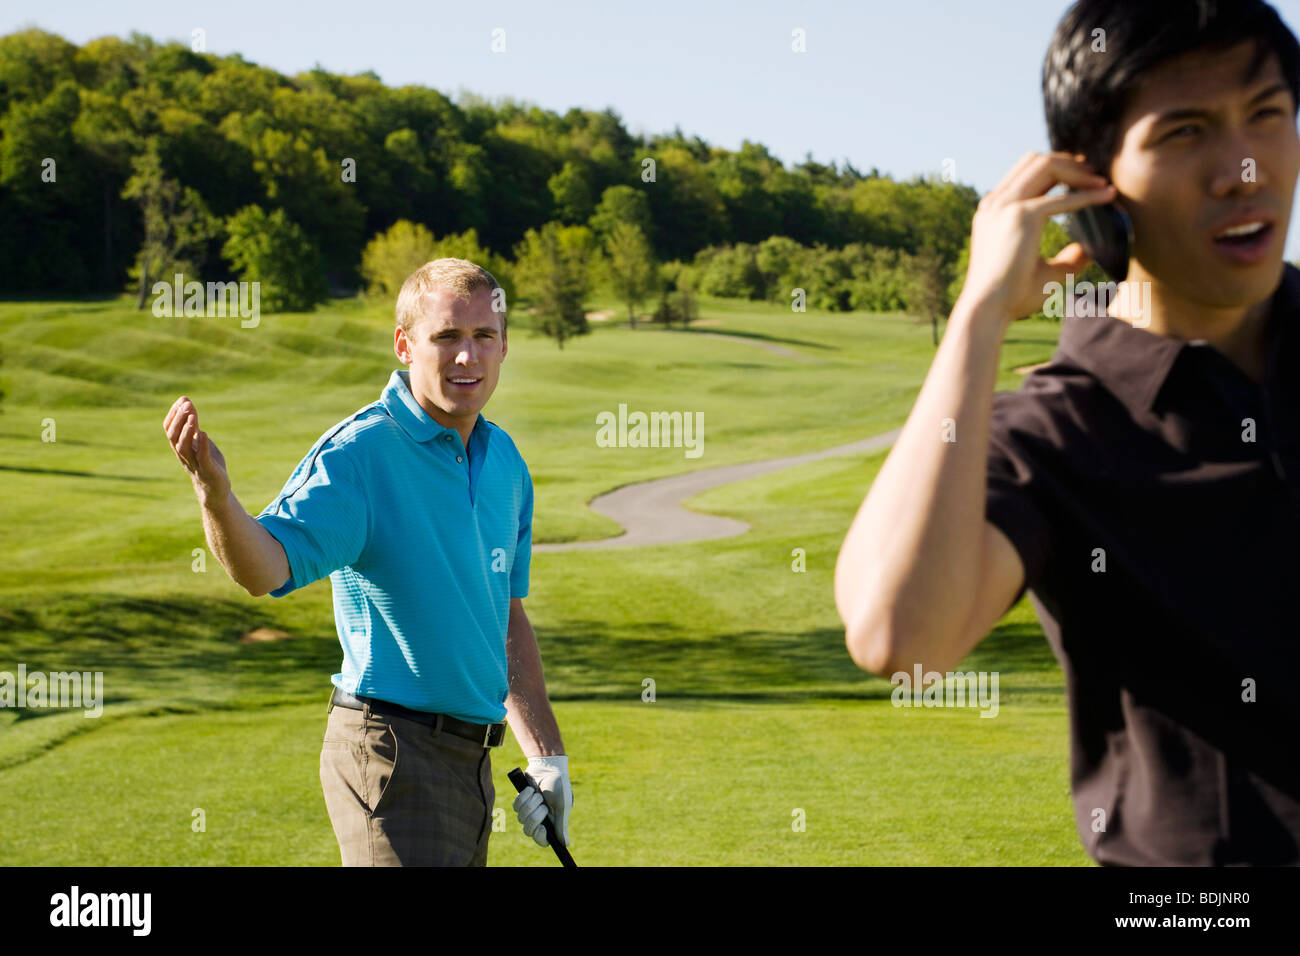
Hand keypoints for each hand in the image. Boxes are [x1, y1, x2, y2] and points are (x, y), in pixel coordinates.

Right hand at [164, 395, 229, 502]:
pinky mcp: (207, 470)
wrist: (216, 490)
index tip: (182, 399)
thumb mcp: (200, 442)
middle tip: (187, 404)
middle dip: (179, 419)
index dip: (173, 414)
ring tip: (192, 415)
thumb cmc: (208, 463)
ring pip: (183, 447)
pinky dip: (201, 445)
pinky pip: (202, 457)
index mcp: (180, 447)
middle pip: (173, 436)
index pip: (169, 429)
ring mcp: (194, 463)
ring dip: (187, 430)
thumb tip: (188, 406)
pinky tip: (203, 433)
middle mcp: (183, 455)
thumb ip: (194, 427)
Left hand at [512, 755, 572, 847]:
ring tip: (538, 794)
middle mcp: (540, 819)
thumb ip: (562, 825)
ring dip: (530, 804)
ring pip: (521, 818)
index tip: (542, 827)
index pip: (542, 840)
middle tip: (543, 805)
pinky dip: (523, 797)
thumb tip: (565, 844)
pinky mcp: (521, 801)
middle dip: (535, 816)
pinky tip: (530, 789)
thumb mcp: (563, 806)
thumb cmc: (560, 786)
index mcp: (552, 822)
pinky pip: (516, 806)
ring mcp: (529, 811)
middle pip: (529, 830)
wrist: (548, 767)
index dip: (540, 836)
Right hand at [960, 150, 1116, 324]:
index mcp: (993, 212)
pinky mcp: (1021, 216)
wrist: (988, 310)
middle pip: (1035, 160)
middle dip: (1067, 161)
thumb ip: (1065, 260)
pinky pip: (1061, 197)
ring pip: (1045, 165)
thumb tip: (1086, 251)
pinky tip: (1107, 196)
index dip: (1055, 168)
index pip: (1024, 173)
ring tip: (1101, 183)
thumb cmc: (1009, 298)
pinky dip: (1087, 195)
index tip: (1080, 175)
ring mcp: (1005, 206)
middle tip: (1094, 174)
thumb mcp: (1043, 273)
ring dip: (1076, 171)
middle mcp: (996, 203)